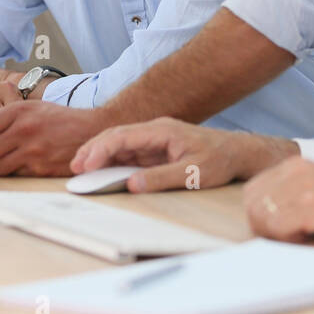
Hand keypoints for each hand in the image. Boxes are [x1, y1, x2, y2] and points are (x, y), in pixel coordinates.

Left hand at [0, 101, 111, 175]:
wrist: (92, 130)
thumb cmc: (59, 120)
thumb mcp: (32, 107)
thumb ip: (5, 116)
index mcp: (19, 111)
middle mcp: (24, 129)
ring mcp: (33, 150)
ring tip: (5, 162)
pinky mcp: (41, 168)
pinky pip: (15, 175)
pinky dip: (15, 173)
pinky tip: (23, 165)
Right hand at [71, 118, 297, 192]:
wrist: (238, 153)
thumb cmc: (220, 160)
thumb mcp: (194, 173)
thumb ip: (162, 178)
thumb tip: (132, 183)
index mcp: (162, 130)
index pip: (124, 135)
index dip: (101, 149)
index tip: (86, 163)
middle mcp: (155, 131)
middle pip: (116, 136)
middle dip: (94, 150)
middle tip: (75, 167)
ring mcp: (155, 139)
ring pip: (120, 144)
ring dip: (100, 155)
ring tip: (81, 170)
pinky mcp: (157, 149)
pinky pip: (129, 153)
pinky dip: (113, 160)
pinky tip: (101, 171)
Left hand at [243, 158, 313, 255]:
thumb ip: (290, 193)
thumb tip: (258, 216)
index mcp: (294, 165)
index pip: (251, 192)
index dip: (259, 216)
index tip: (280, 228)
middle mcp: (295, 171)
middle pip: (251, 205)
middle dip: (263, 227)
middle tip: (290, 236)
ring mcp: (304, 188)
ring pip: (261, 218)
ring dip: (276, 235)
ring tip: (303, 235)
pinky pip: (278, 228)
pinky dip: (289, 240)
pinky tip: (311, 236)